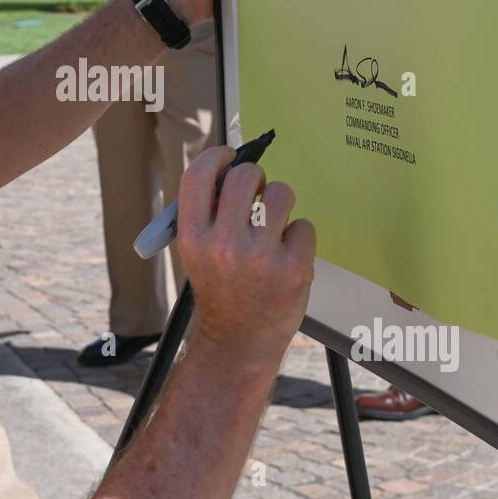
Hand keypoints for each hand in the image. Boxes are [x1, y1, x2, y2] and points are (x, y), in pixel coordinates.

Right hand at [177, 146, 316, 365]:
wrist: (239, 341)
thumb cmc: (222, 289)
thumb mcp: (198, 252)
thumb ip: (210, 213)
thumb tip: (235, 168)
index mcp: (193, 237)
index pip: (199, 175)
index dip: (217, 157)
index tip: (230, 157)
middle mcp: (223, 245)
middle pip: (246, 177)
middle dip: (257, 178)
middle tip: (258, 194)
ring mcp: (260, 257)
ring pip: (282, 194)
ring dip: (281, 204)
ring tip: (274, 228)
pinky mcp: (293, 268)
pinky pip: (304, 225)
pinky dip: (299, 237)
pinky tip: (287, 255)